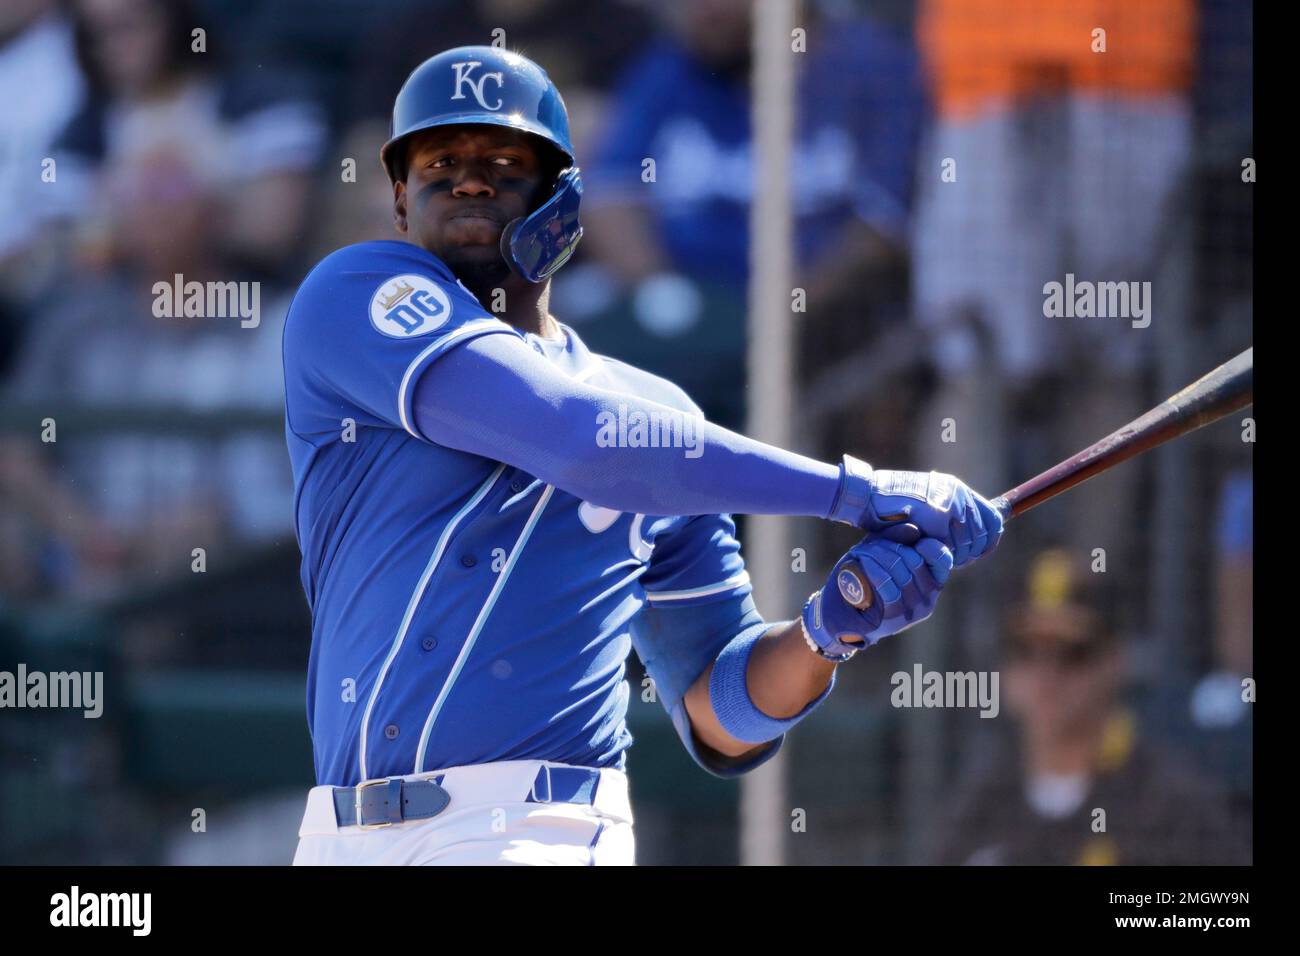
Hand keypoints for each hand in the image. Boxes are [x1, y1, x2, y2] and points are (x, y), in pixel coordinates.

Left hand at [800, 536, 953, 661]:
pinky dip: (875, 570)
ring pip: (901, 572)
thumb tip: (913, 529)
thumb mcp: (882, 554)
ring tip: (863, 551)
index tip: (907, 538)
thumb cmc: (864, 579)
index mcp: (932, 583)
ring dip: (879, 555)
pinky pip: (889, 588)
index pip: (942, 559)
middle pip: (915, 561)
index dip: (926, 544)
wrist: (841, 613)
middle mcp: (928, 599)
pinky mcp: (894, 618)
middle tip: (872, 543)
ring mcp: (912, 611)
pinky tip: (863, 561)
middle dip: (891, 546)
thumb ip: (898, 540)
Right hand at [827, 456, 1003, 566]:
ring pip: (969, 543)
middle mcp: (959, 494)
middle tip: (952, 559)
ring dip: (955, 555)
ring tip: (936, 556)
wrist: (865, 496)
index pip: (993, 520)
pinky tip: (927, 553)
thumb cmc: (888, 509)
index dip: (986, 541)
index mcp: (957, 490)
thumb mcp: (924, 510)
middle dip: (969, 552)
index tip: (971, 553)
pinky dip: (942, 554)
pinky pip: (952, 545)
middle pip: (984, 535)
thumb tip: (968, 541)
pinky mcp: (939, 516)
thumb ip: (946, 520)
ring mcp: (951, 503)